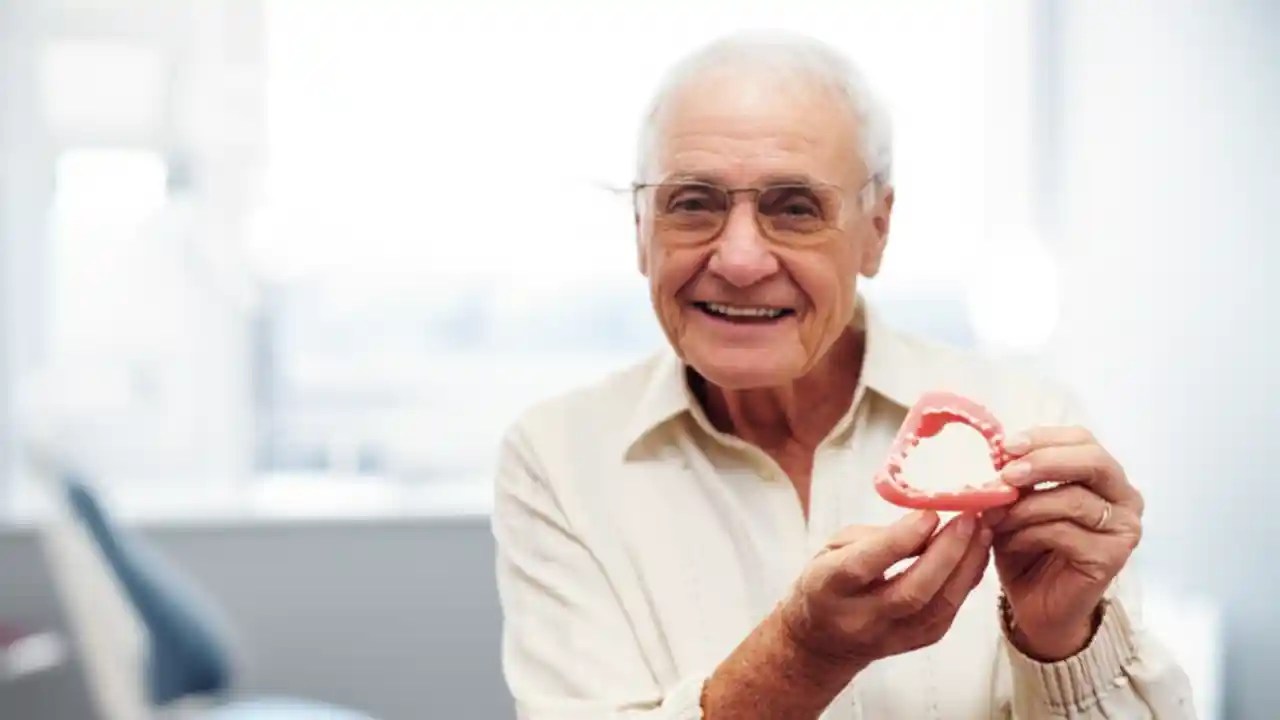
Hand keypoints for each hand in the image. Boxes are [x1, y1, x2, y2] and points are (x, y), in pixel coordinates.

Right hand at [779, 510, 991, 668]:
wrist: (822, 642)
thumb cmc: (826, 582)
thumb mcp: (833, 549)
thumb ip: (876, 538)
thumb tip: (927, 524)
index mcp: (827, 586)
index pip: (865, 565)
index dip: (900, 539)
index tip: (929, 513)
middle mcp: (859, 618)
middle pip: (912, 592)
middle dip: (947, 552)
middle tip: (969, 518)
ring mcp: (889, 636)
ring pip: (937, 608)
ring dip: (966, 567)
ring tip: (981, 533)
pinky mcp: (913, 644)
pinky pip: (947, 615)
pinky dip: (965, 583)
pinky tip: (975, 557)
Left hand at [983, 426, 1142, 660]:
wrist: (1036, 605)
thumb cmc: (1028, 549)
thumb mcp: (1016, 505)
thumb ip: (1014, 479)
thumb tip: (1000, 457)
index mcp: (1104, 476)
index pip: (1082, 439)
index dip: (1044, 438)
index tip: (1005, 446)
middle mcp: (1124, 498)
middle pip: (1092, 461)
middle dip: (1044, 462)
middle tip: (1006, 474)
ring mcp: (1123, 528)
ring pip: (1072, 499)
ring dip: (1024, 507)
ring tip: (996, 518)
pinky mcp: (1112, 557)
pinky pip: (1064, 532)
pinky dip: (1028, 533)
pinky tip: (1010, 543)